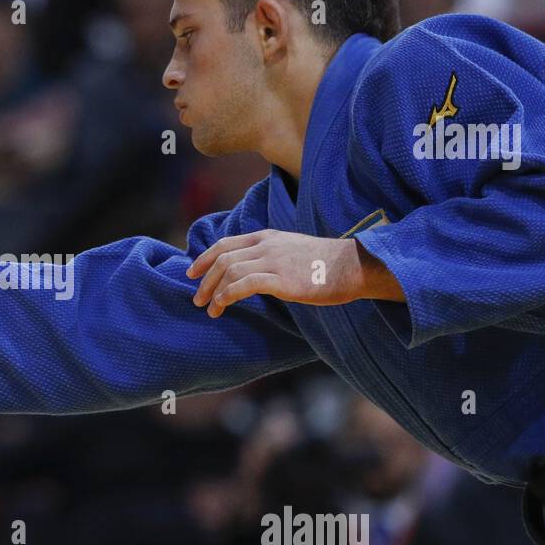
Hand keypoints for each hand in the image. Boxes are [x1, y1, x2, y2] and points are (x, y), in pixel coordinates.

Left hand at [186, 230, 400, 316]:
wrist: (353, 266)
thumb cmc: (326, 263)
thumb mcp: (293, 250)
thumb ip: (271, 256)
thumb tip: (254, 273)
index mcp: (268, 236)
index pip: (226, 243)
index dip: (205, 257)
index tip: (192, 272)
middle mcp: (266, 245)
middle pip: (223, 258)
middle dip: (204, 278)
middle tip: (196, 297)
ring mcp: (274, 261)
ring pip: (229, 271)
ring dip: (213, 291)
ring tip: (208, 308)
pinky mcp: (282, 279)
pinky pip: (244, 285)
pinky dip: (227, 295)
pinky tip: (222, 307)